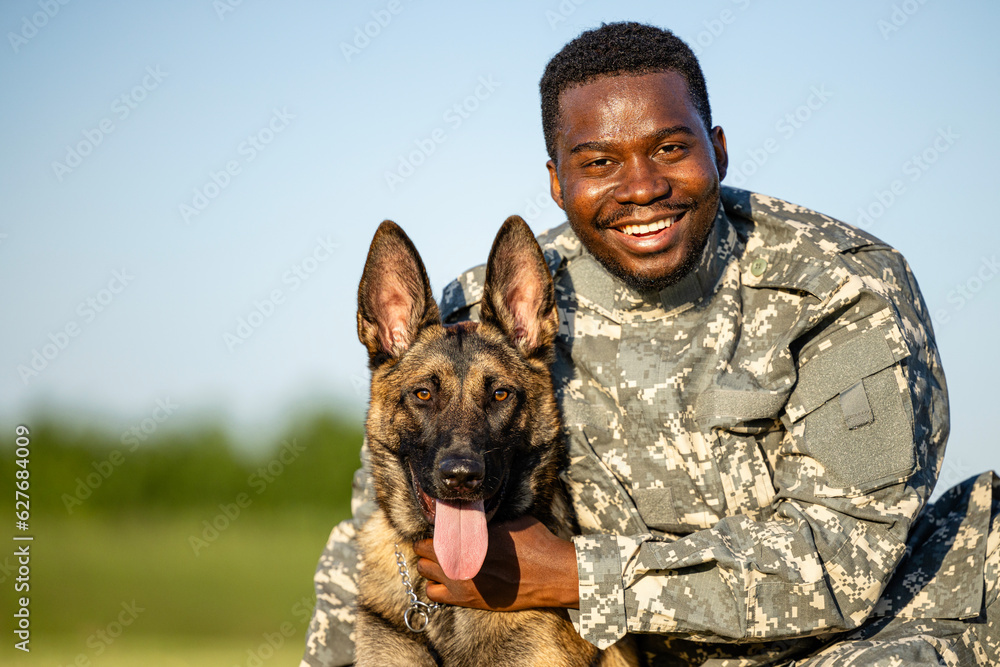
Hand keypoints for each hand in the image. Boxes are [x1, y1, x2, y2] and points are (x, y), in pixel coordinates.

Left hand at [414, 515, 578, 610]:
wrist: (553, 575)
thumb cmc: (535, 544)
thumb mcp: (509, 521)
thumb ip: (482, 520)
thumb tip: (468, 512)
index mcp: (469, 539)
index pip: (433, 533)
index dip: (437, 529)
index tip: (443, 528)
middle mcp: (460, 562)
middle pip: (423, 553)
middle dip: (428, 546)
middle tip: (440, 543)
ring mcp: (462, 585)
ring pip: (425, 574)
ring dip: (430, 566)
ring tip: (443, 561)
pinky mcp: (470, 601)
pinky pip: (435, 595)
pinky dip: (438, 586)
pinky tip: (450, 579)